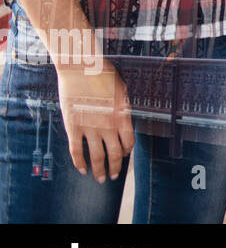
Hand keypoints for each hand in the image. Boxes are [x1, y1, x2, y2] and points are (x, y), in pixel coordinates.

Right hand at [54, 62, 133, 182]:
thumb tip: (125, 120)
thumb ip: (123, 108)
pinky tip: (82, 169)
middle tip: (114, 176)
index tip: (124, 155)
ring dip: (99, 170)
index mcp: (122, 116)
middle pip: (115, 153)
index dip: (127, 151)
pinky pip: (77, 151)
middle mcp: (108, 125)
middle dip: (116, 167)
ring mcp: (90, 127)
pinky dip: (79, 163)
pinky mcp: (73, 127)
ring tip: (100, 179)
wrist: (80, 68)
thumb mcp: (121, 90)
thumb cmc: (101, 75)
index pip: (129, 142)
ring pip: (97, 156)